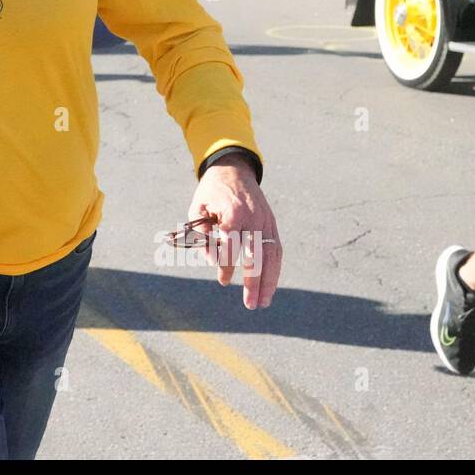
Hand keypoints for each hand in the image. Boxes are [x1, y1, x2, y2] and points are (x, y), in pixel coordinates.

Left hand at [186, 158, 281, 308]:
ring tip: (263, 302)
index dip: (227, 265)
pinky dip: (275, 270)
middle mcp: (254, 217)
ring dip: (269, 282)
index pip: (232, 245)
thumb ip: (201, 234)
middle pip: (257, 255)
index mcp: (233, 212)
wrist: (233, 169)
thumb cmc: (211, 192)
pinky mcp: (272, 224)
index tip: (223, 281)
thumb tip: (211, 260)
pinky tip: (270, 287)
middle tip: (250, 305)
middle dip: (253, 282)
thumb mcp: (198, 208)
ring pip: (271, 256)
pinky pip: (277, 250)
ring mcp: (266, 221)